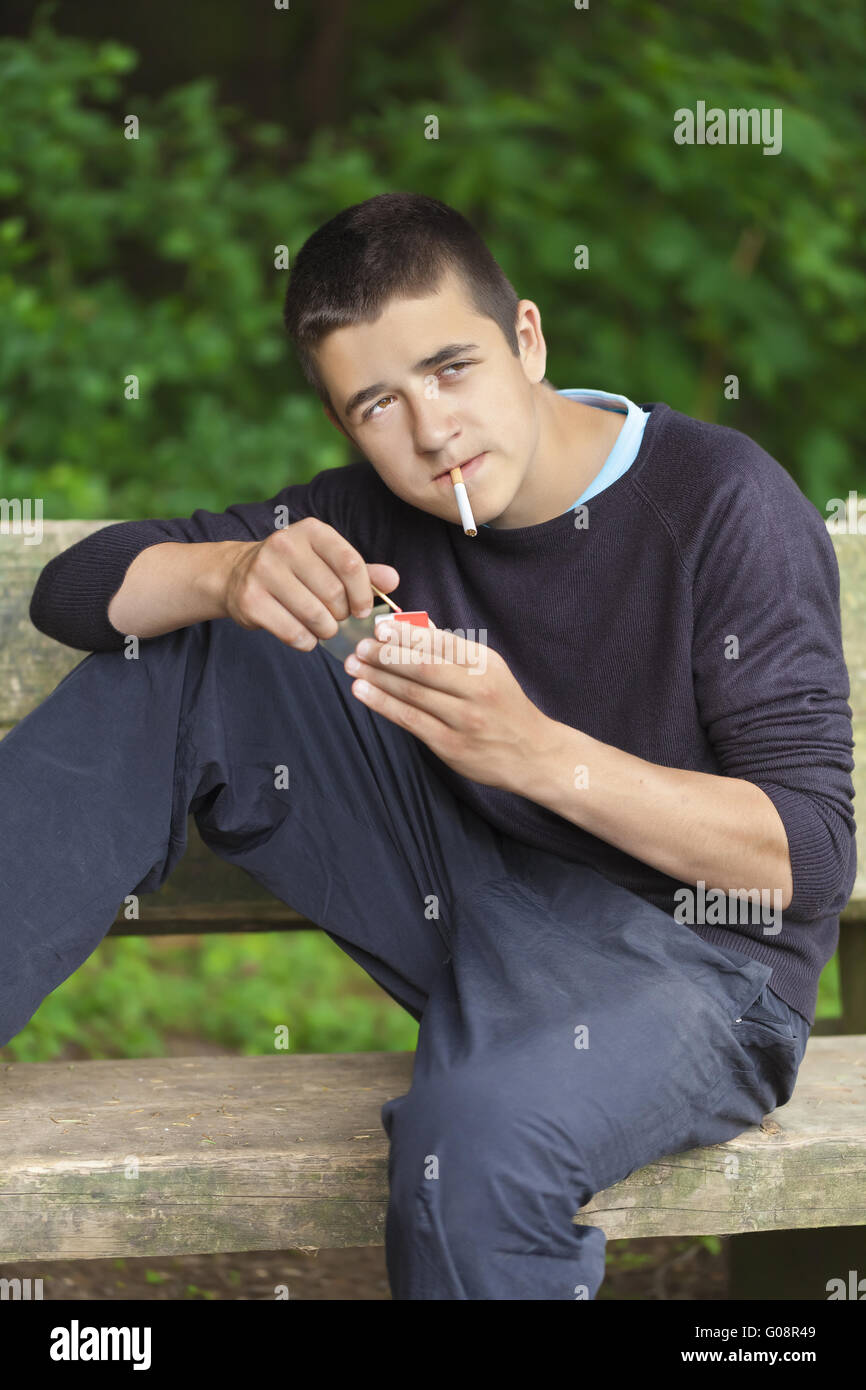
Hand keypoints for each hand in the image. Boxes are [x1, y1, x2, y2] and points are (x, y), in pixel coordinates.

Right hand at [220, 518, 399, 648]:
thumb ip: (361, 571)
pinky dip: (307, 642)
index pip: (350, 563)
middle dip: (342, 615)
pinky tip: (305, 635)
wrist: (237, 574)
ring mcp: (264, 572)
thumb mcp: (326, 562)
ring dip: (327, 631)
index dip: (363, 593)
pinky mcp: (251, 600)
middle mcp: (285, 545)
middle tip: (337, 618)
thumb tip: (393, 580)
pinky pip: (294, 633)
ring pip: (316, 616)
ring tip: (324, 628)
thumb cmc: (294, 570)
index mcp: (311, 531)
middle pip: (334, 593)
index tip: (363, 609)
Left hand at [344, 618, 550, 791]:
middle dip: (386, 654)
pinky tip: (363, 692)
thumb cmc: (504, 706)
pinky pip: (411, 721)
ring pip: (413, 693)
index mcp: (484, 665)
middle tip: (359, 646)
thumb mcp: (489, 670)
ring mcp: (464, 719)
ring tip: (354, 667)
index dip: (406, 634)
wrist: (533, 754)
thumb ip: (453, 650)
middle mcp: (476, 689)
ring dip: (378, 678)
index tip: (379, 627)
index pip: (440, 643)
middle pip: (423, 666)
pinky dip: (383, 704)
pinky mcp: (451, 745)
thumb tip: (414, 627)